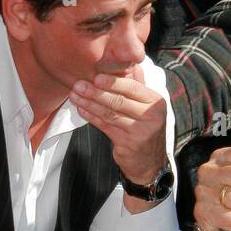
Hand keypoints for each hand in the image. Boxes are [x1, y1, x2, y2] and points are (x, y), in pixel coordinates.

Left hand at [71, 68, 167, 186]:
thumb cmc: (144, 130)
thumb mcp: (146, 108)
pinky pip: (106, 126)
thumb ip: (134, 89)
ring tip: (75, 96)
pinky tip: (81, 110)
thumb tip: (117, 66)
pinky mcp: (128, 144)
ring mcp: (140, 131)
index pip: (132, 88)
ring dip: (90, 103)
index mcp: (156, 102)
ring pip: (110, 113)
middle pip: (119, 100)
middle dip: (96, 92)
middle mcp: (151, 116)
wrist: (150, 163)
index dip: (113, 82)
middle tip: (78, 85)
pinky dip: (92, 117)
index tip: (95, 76)